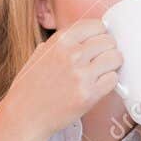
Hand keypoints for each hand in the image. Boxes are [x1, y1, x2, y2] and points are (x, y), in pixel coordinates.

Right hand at [5, 19, 122, 140]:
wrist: (25, 115)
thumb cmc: (30, 87)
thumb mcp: (41, 54)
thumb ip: (63, 44)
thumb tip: (85, 37)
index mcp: (61, 41)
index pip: (97, 25)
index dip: (100, 34)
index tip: (98, 43)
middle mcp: (72, 54)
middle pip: (109, 41)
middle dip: (108, 50)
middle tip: (101, 60)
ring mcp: (82, 75)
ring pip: (115, 58)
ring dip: (112, 65)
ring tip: (102, 72)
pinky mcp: (89, 94)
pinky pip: (113, 80)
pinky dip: (109, 82)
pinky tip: (98, 85)